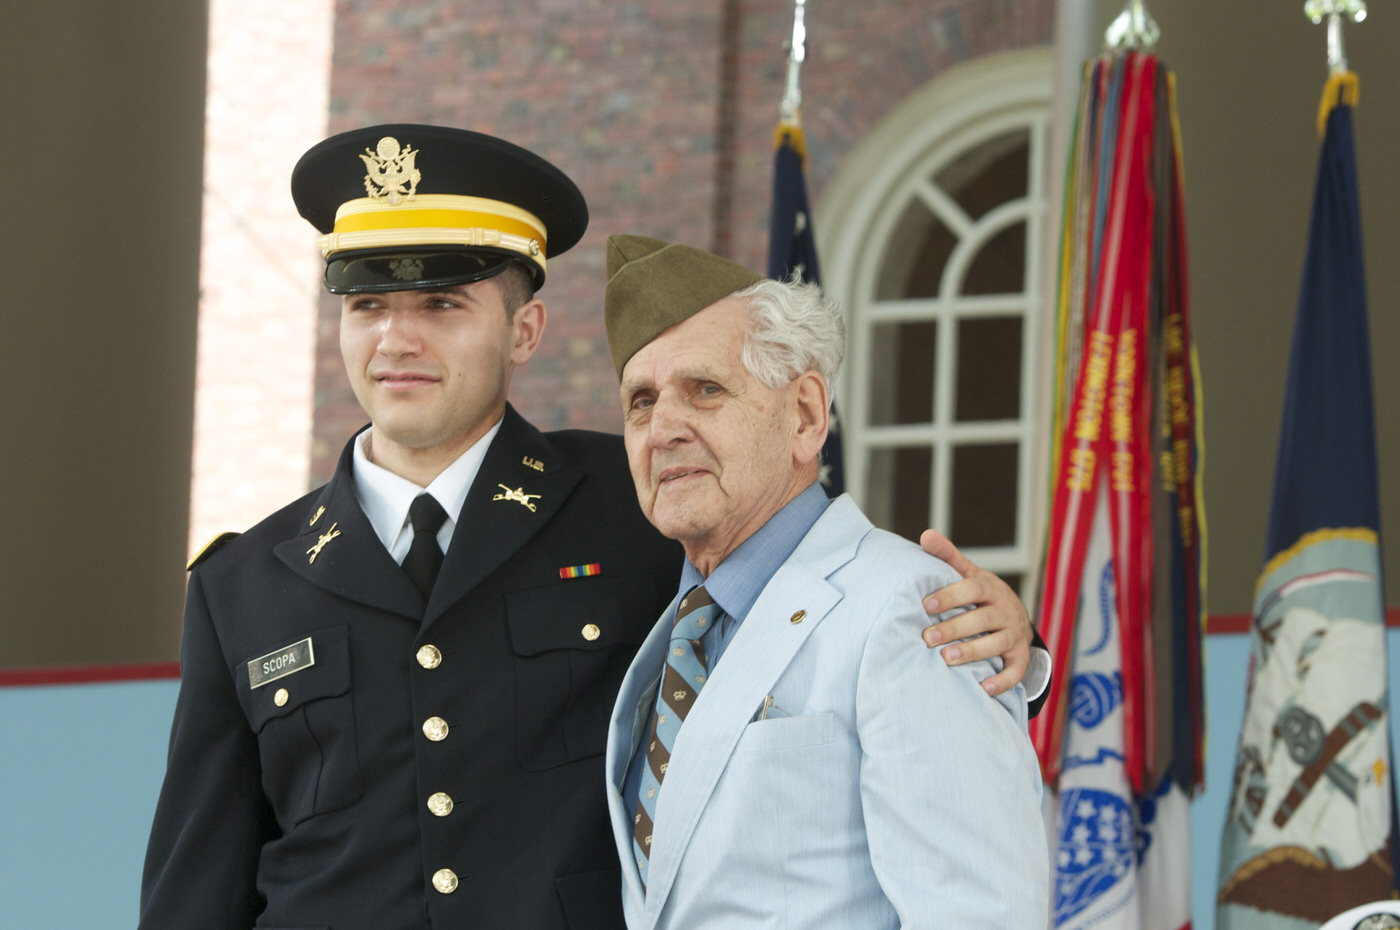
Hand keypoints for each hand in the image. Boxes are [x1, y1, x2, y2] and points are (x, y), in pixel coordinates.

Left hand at [918, 529, 1031, 697]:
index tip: (926, 605)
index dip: (951, 596)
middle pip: (983, 619)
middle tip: (927, 637)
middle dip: (955, 628)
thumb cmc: (980, 594)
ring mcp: (1015, 634)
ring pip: (997, 644)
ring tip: (947, 659)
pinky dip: (1002, 680)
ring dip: (973, 652)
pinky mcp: (1020, 657)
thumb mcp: (968, 574)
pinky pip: (1015, 671)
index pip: (973, 588)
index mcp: (990, 587)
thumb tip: (926, 535)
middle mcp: (1006, 610)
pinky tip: (983, 688)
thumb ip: (948, 556)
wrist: (1014, 614)